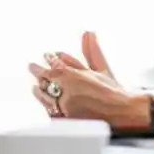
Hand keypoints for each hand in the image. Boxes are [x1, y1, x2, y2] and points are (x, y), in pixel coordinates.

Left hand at [28, 35, 147, 130]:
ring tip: (36, 86)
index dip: (49, 59)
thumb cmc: (113, 92)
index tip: (47, 56)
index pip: (54, 65)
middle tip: (33, 67)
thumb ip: (92, 51)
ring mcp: (63, 107)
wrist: (120, 114)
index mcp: (72, 76)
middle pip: (45, 79)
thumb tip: (88, 33)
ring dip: (39, 88)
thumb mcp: (101, 68)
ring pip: (44, 95)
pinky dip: (46, 104)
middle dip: (38, 71)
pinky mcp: (64, 120)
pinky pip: (49, 110)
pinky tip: (45, 101)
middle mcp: (65, 91)